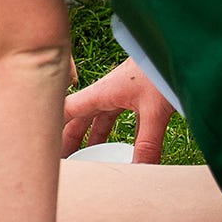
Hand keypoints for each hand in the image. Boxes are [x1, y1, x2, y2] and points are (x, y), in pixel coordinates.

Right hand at [61, 57, 175, 162]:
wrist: (178, 50)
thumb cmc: (160, 70)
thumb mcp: (154, 110)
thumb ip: (147, 143)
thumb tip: (139, 171)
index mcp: (101, 93)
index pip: (67, 110)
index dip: (52, 125)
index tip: (42, 142)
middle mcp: (106, 94)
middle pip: (79, 118)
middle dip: (68, 138)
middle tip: (61, 160)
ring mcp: (120, 95)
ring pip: (97, 119)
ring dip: (89, 138)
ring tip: (85, 158)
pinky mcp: (134, 97)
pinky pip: (115, 119)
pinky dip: (111, 135)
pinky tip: (116, 148)